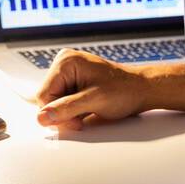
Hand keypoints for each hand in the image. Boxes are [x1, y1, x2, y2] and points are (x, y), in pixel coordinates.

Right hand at [34, 49, 149, 129]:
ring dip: (69, 113)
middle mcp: (65, 64)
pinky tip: (87, 109)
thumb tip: (42, 117)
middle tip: (82, 119)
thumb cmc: (124, 90)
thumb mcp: (94, 101)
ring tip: (88, 111)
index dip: (56, 113)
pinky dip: (73, 111)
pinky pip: (63, 101)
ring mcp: (69, 73)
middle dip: (63, 113)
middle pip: (48, 98)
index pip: (44, 95)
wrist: (142, 90)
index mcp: (66, 62)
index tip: (74, 121)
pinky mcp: (74, 82)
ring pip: (55, 102)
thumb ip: (66, 108)